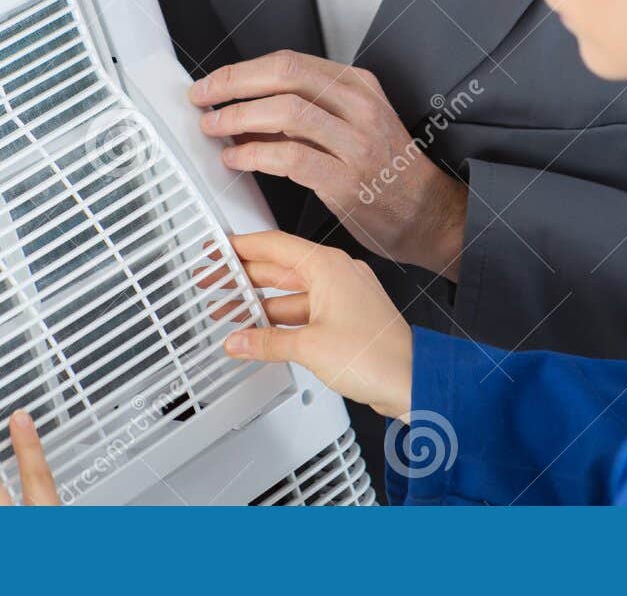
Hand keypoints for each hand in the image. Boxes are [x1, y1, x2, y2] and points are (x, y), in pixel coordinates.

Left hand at [191, 50, 468, 276]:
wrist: (428, 214)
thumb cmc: (385, 171)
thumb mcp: (354, 124)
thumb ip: (306, 112)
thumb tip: (244, 107)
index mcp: (358, 85)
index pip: (289, 62)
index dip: (242, 71)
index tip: (213, 83)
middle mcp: (359, 106)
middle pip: (284, 76)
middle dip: (232, 84)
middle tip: (202, 99)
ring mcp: (356, 143)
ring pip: (285, 111)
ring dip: (237, 118)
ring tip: (214, 128)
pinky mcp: (347, 180)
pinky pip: (290, 157)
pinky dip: (254, 154)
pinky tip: (236, 158)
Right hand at [221, 231, 412, 419]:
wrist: (411, 380)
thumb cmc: (376, 355)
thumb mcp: (309, 346)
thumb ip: (266, 342)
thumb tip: (238, 340)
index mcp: (328, 266)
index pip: (274, 245)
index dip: (241, 247)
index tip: (218, 250)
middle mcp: (337, 275)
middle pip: (280, 269)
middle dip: (244, 278)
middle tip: (214, 282)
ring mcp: (343, 296)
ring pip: (291, 294)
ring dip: (260, 304)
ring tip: (229, 313)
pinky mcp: (347, 318)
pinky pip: (305, 311)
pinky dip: (282, 320)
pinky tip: (262, 332)